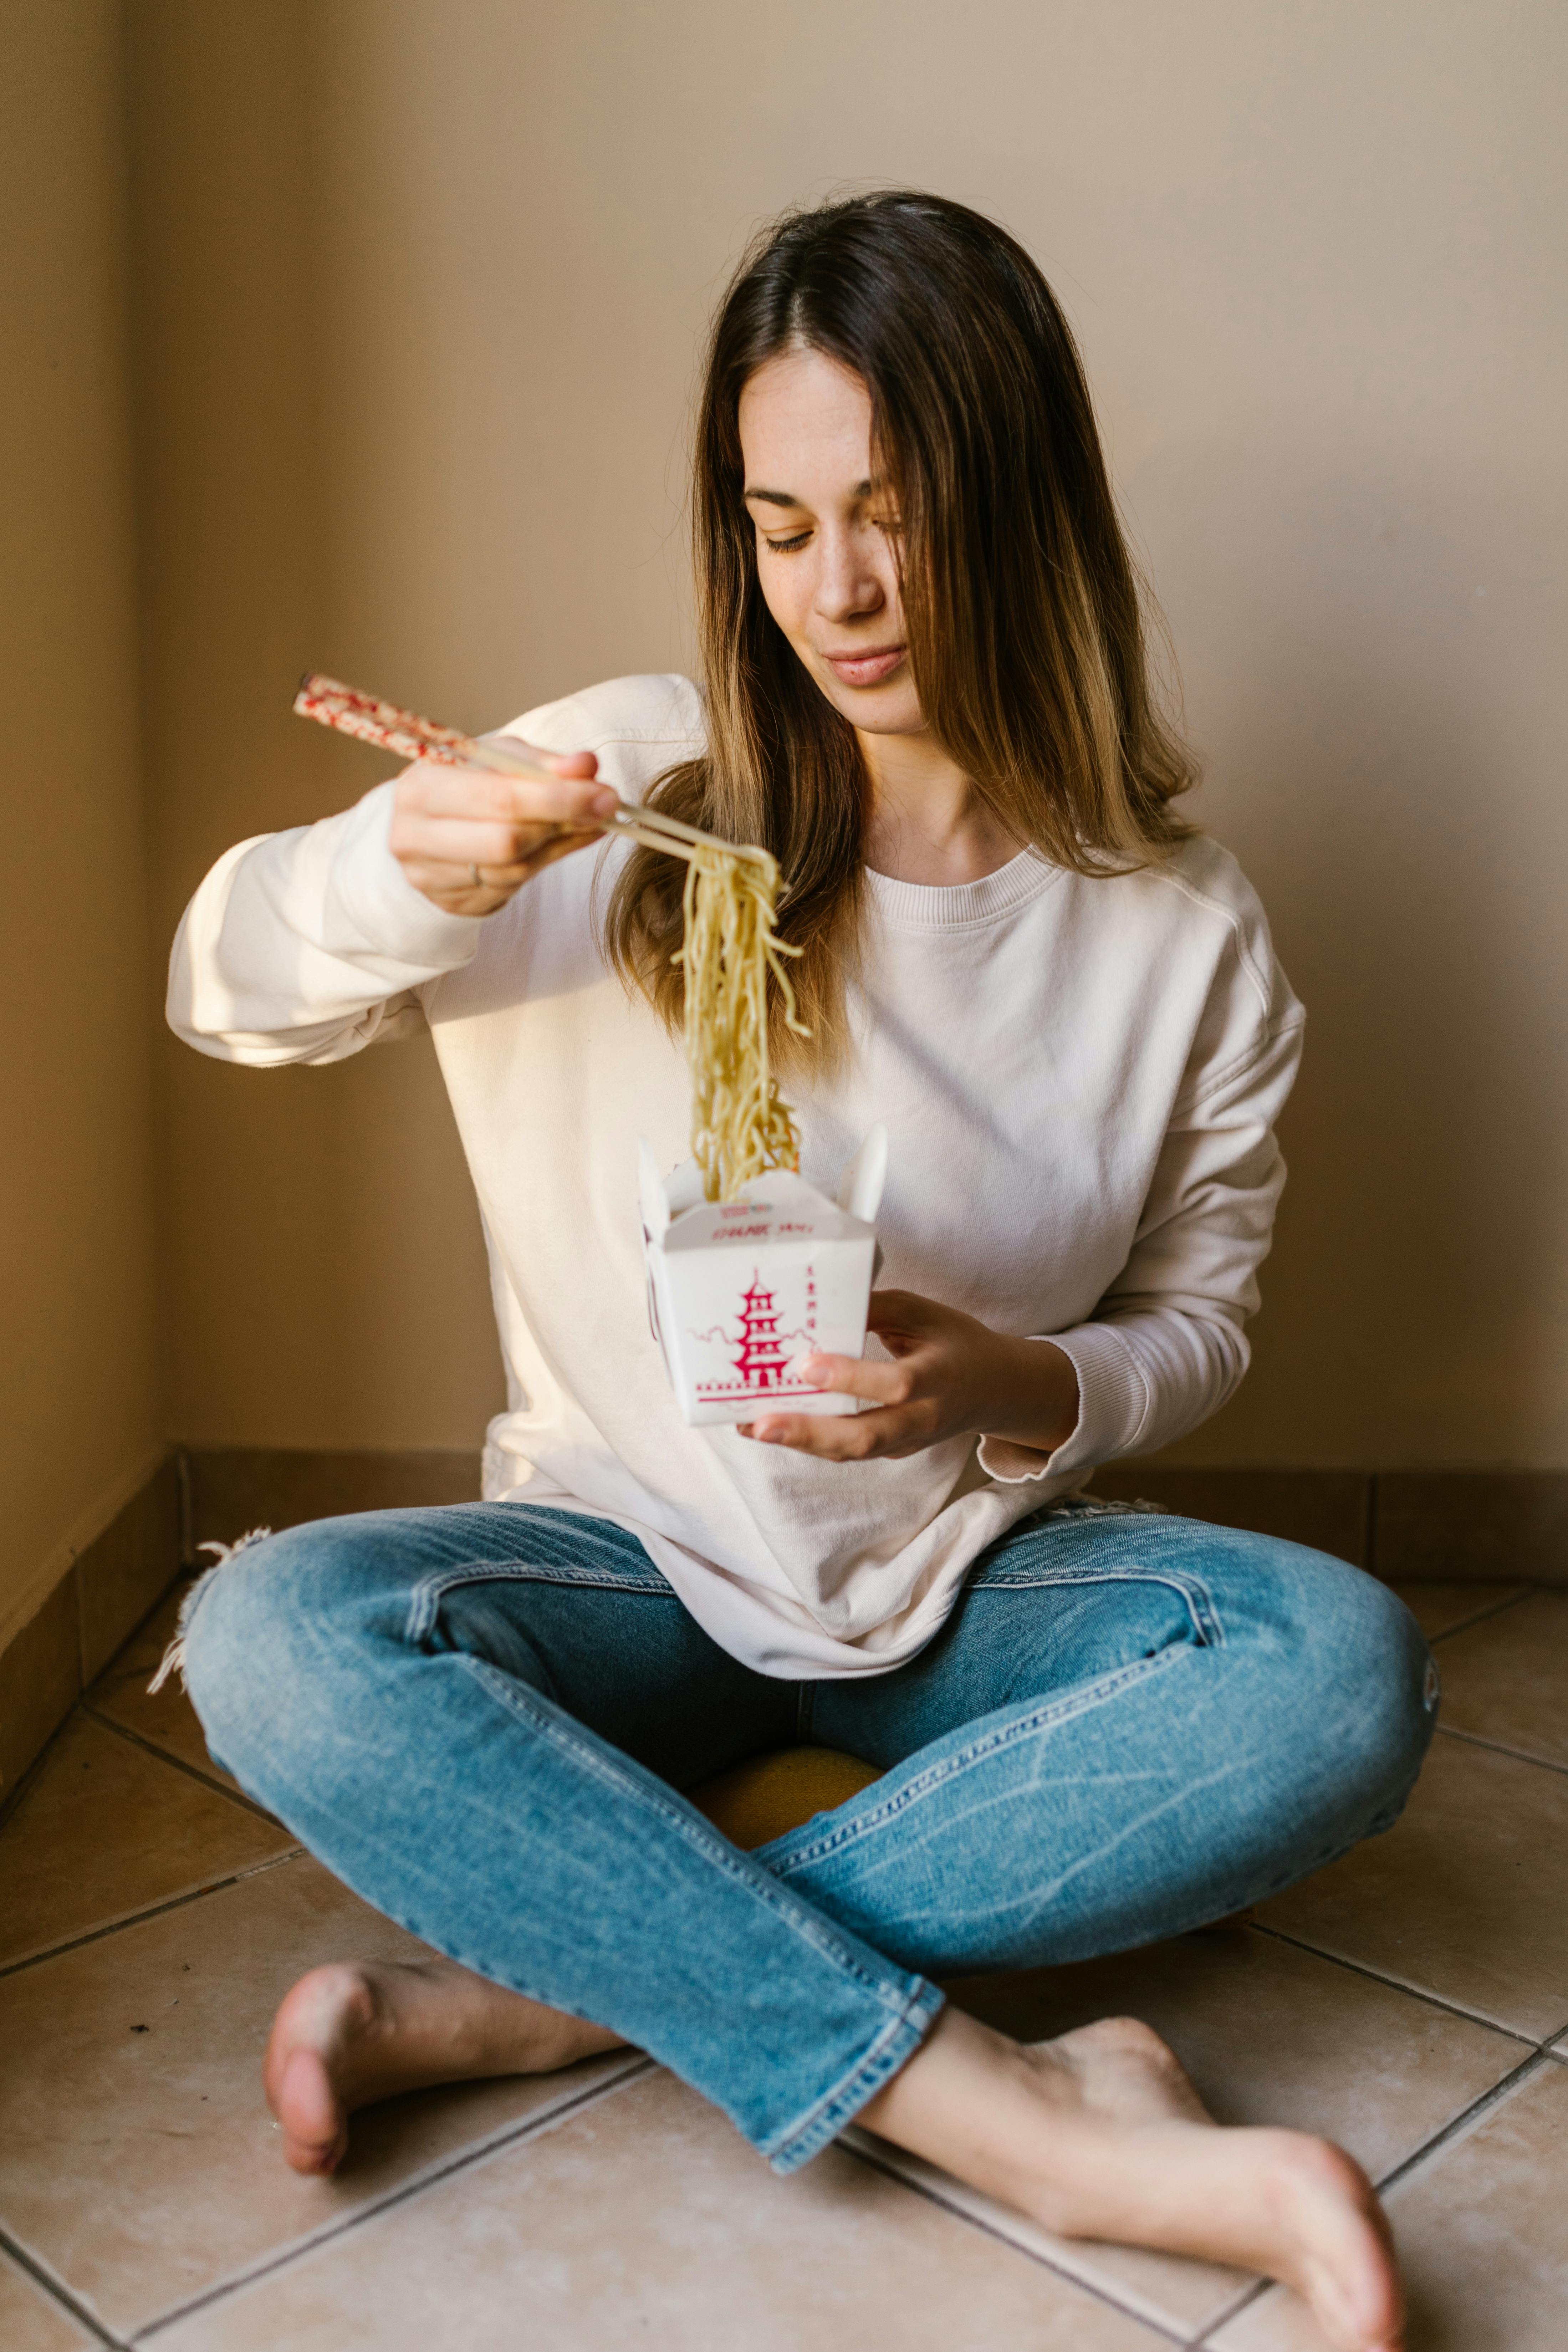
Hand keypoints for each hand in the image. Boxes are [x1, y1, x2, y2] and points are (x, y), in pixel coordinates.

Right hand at [389, 742, 619, 915]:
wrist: (424, 824)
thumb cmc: (465, 782)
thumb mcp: (497, 758)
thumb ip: (540, 762)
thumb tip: (586, 766)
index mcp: (421, 787)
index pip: (499, 797)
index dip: (558, 797)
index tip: (603, 793)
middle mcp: (415, 835)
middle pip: (506, 841)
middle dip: (562, 822)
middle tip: (604, 809)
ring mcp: (429, 876)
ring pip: (514, 868)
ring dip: (559, 843)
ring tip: (585, 821)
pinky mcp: (450, 901)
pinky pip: (512, 886)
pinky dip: (546, 860)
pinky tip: (562, 841)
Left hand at [738, 1289, 1079, 1463]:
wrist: (996, 1391)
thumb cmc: (953, 1341)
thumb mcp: (922, 1312)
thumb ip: (875, 1308)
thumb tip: (817, 1302)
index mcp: (939, 1375)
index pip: (895, 1384)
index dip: (850, 1378)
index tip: (804, 1364)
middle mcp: (924, 1417)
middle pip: (867, 1438)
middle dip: (810, 1433)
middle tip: (760, 1423)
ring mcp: (907, 1442)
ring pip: (852, 1453)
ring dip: (800, 1442)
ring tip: (750, 1426)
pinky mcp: (893, 1452)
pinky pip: (849, 1451)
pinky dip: (809, 1441)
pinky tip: (770, 1425)